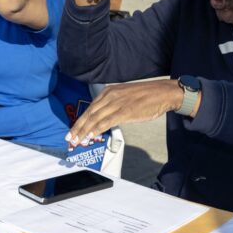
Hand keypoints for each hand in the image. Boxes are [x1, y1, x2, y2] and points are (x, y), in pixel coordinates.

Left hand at [65, 79, 182, 147]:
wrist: (162, 93)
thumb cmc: (145, 96)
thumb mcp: (123, 96)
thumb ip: (112, 105)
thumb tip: (103, 119)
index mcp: (108, 91)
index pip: (89, 108)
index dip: (80, 122)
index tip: (72, 131)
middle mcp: (109, 95)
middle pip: (89, 114)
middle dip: (78, 128)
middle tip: (69, 139)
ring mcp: (117, 103)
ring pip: (95, 118)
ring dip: (84, 131)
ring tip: (77, 141)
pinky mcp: (125, 111)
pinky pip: (107, 121)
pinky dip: (97, 129)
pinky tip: (91, 136)